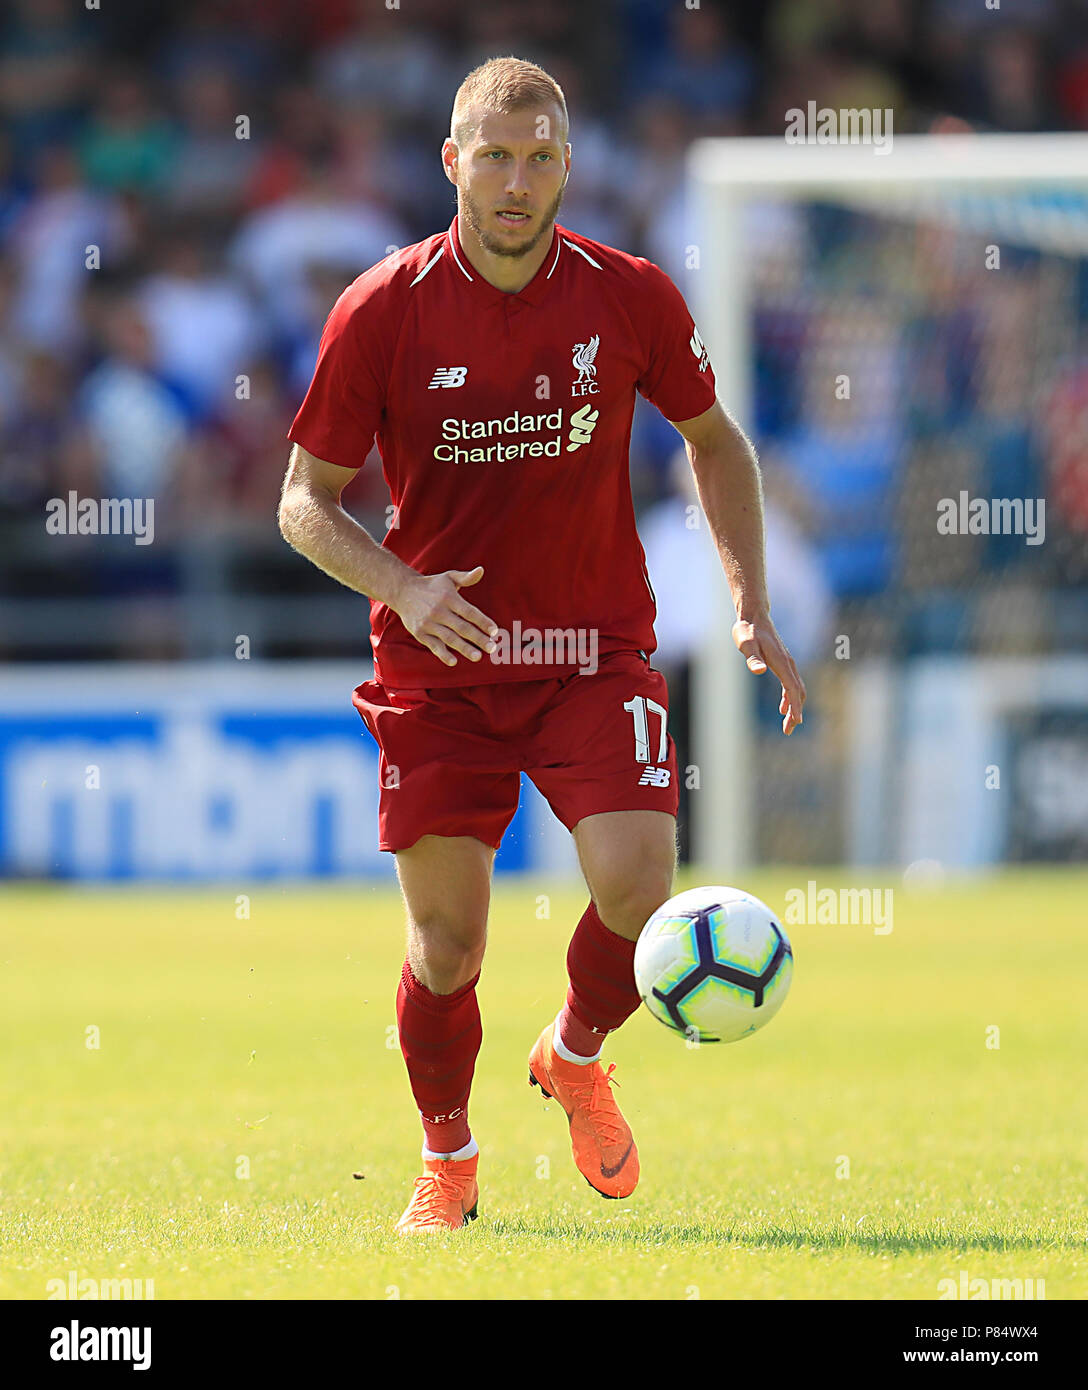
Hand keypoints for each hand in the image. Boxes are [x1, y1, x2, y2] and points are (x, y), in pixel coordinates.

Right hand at [394, 565, 497, 667]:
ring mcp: (428, 623)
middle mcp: (438, 611)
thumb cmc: (432, 586)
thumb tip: (481, 570)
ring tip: (478, 656)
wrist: (402, 591)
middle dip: (478, 638)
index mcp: (448, 598)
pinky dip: (443, 654)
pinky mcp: (420, 633)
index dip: (482, 621)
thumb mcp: (448, 577)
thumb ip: (466, 577)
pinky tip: (453, 661)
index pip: (469, 612)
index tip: (494, 630)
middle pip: (462, 627)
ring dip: (464, 648)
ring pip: (449, 638)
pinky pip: (433, 645)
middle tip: (492, 647)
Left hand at [732, 613, 805, 734]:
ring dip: (794, 707)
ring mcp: (787, 663)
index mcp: (781, 662)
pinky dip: (789, 698)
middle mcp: (788, 664)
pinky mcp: (782, 663)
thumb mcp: (746, 644)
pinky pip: (790, 684)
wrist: (754, 617)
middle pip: (797, 692)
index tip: (795, 722)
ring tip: (788, 725)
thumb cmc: (748, 631)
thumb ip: (752, 658)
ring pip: (796, 689)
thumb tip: (759, 671)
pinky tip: (783, 708)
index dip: (795, 706)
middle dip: (795, 712)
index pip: (792, 689)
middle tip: (788, 730)